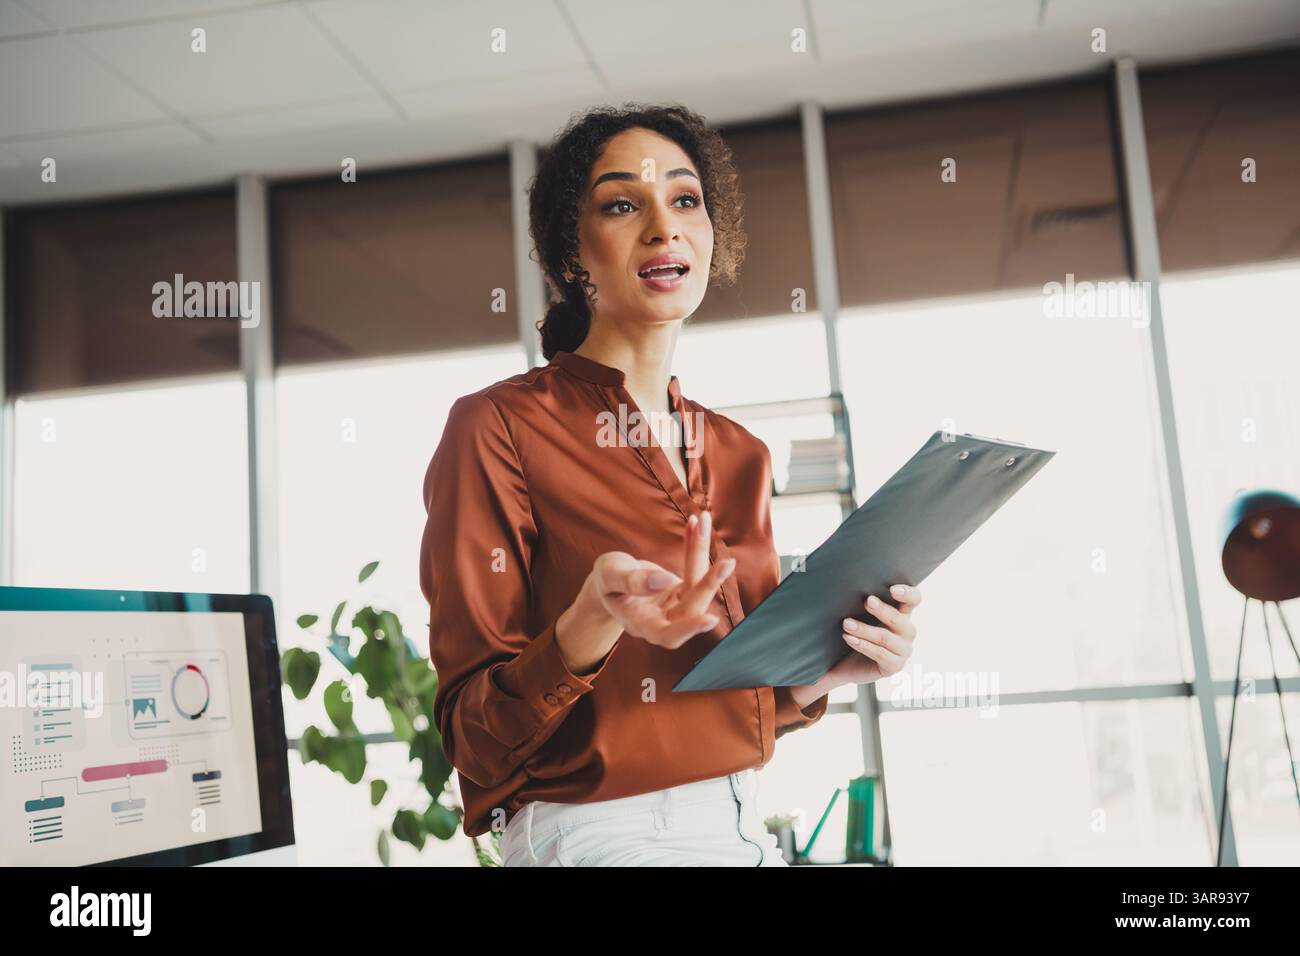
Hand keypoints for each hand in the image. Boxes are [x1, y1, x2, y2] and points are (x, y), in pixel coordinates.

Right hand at [586, 510, 732, 648]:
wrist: (611, 580)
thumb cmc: (606, 581)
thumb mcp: (609, 576)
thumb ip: (632, 580)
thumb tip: (665, 581)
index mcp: (640, 625)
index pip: (667, 634)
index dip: (689, 629)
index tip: (710, 619)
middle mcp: (663, 620)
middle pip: (691, 608)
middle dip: (708, 585)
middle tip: (727, 563)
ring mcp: (676, 606)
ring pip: (696, 584)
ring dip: (700, 553)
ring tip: (703, 521)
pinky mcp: (684, 591)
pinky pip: (694, 569)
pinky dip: (694, 547)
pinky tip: (696, 524)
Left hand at [825, 583, 921, 684]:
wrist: (845, 664)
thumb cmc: (855, 633)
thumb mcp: (858, 615)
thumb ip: (861, 601)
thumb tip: (844, 583)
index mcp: (902, 614)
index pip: (913, 600)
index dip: (907, 593)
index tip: (892, 589)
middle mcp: (907, 631)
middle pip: (899, 619)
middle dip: (882, 610)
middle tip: (867, 601)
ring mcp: (903, 650)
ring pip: (886, 637)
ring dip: (865, 629)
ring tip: (846, 624)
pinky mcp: (895, 666)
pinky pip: (880, 654)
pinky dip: (863, 645)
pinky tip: (849, 638)